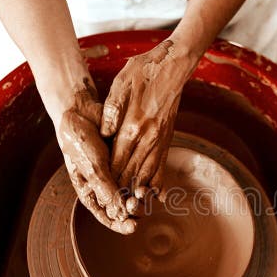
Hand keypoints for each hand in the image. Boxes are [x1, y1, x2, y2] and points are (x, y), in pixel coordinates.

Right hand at [56, 86, 135, 233]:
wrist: (80, 112)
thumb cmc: (80, 140)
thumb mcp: (92, 166)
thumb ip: (106, 188)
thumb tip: (119, 213)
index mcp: (89, 191)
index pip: (105, 215)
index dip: (118, 224)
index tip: (132, 227)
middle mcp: (103, 185)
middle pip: (121, 206)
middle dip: (132, 210)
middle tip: (142, 209)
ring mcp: (115, 173)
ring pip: (131, 192)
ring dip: (140, 196)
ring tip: (148, 196)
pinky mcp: (124, 160)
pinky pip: (137, 174)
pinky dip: (146, 181)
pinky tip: (157, 186)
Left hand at [100, 39, 198, 200]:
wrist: (173, 65)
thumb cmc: (144, 72)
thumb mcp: (120, 86)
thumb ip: (111, 112)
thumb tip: (104, 134)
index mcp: (133, 126)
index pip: (117, 161)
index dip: (109, 180)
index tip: (102, 194)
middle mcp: (148, 138)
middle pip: (132, 172)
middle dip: (123, 193)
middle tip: (115, 210)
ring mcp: (161, 139)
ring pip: (148, 172)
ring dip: (139, 191)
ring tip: (133, 208)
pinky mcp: (167, 138)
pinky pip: (162, 165)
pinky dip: (157, 181)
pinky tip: (154, 193)